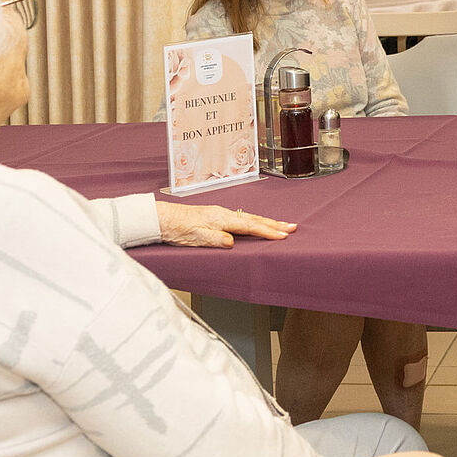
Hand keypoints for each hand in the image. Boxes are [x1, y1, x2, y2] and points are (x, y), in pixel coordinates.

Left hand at [155, 202, 295, 247]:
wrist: (163, 218)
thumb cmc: (178, 229)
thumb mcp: (195, 238)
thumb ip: (215, 239)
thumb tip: (231, 242)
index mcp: (221, 219)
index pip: (249, 226)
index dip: (267, 231)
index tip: (283, 236)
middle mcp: (224, 214)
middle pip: (254, 219)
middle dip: (275, 224)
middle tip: (293, 227)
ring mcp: (221, 214)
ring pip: (250, 218)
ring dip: (267, 222)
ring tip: (282, 225)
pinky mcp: (217, 217)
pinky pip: (242, 218)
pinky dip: (255, 221)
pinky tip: (258, 224)